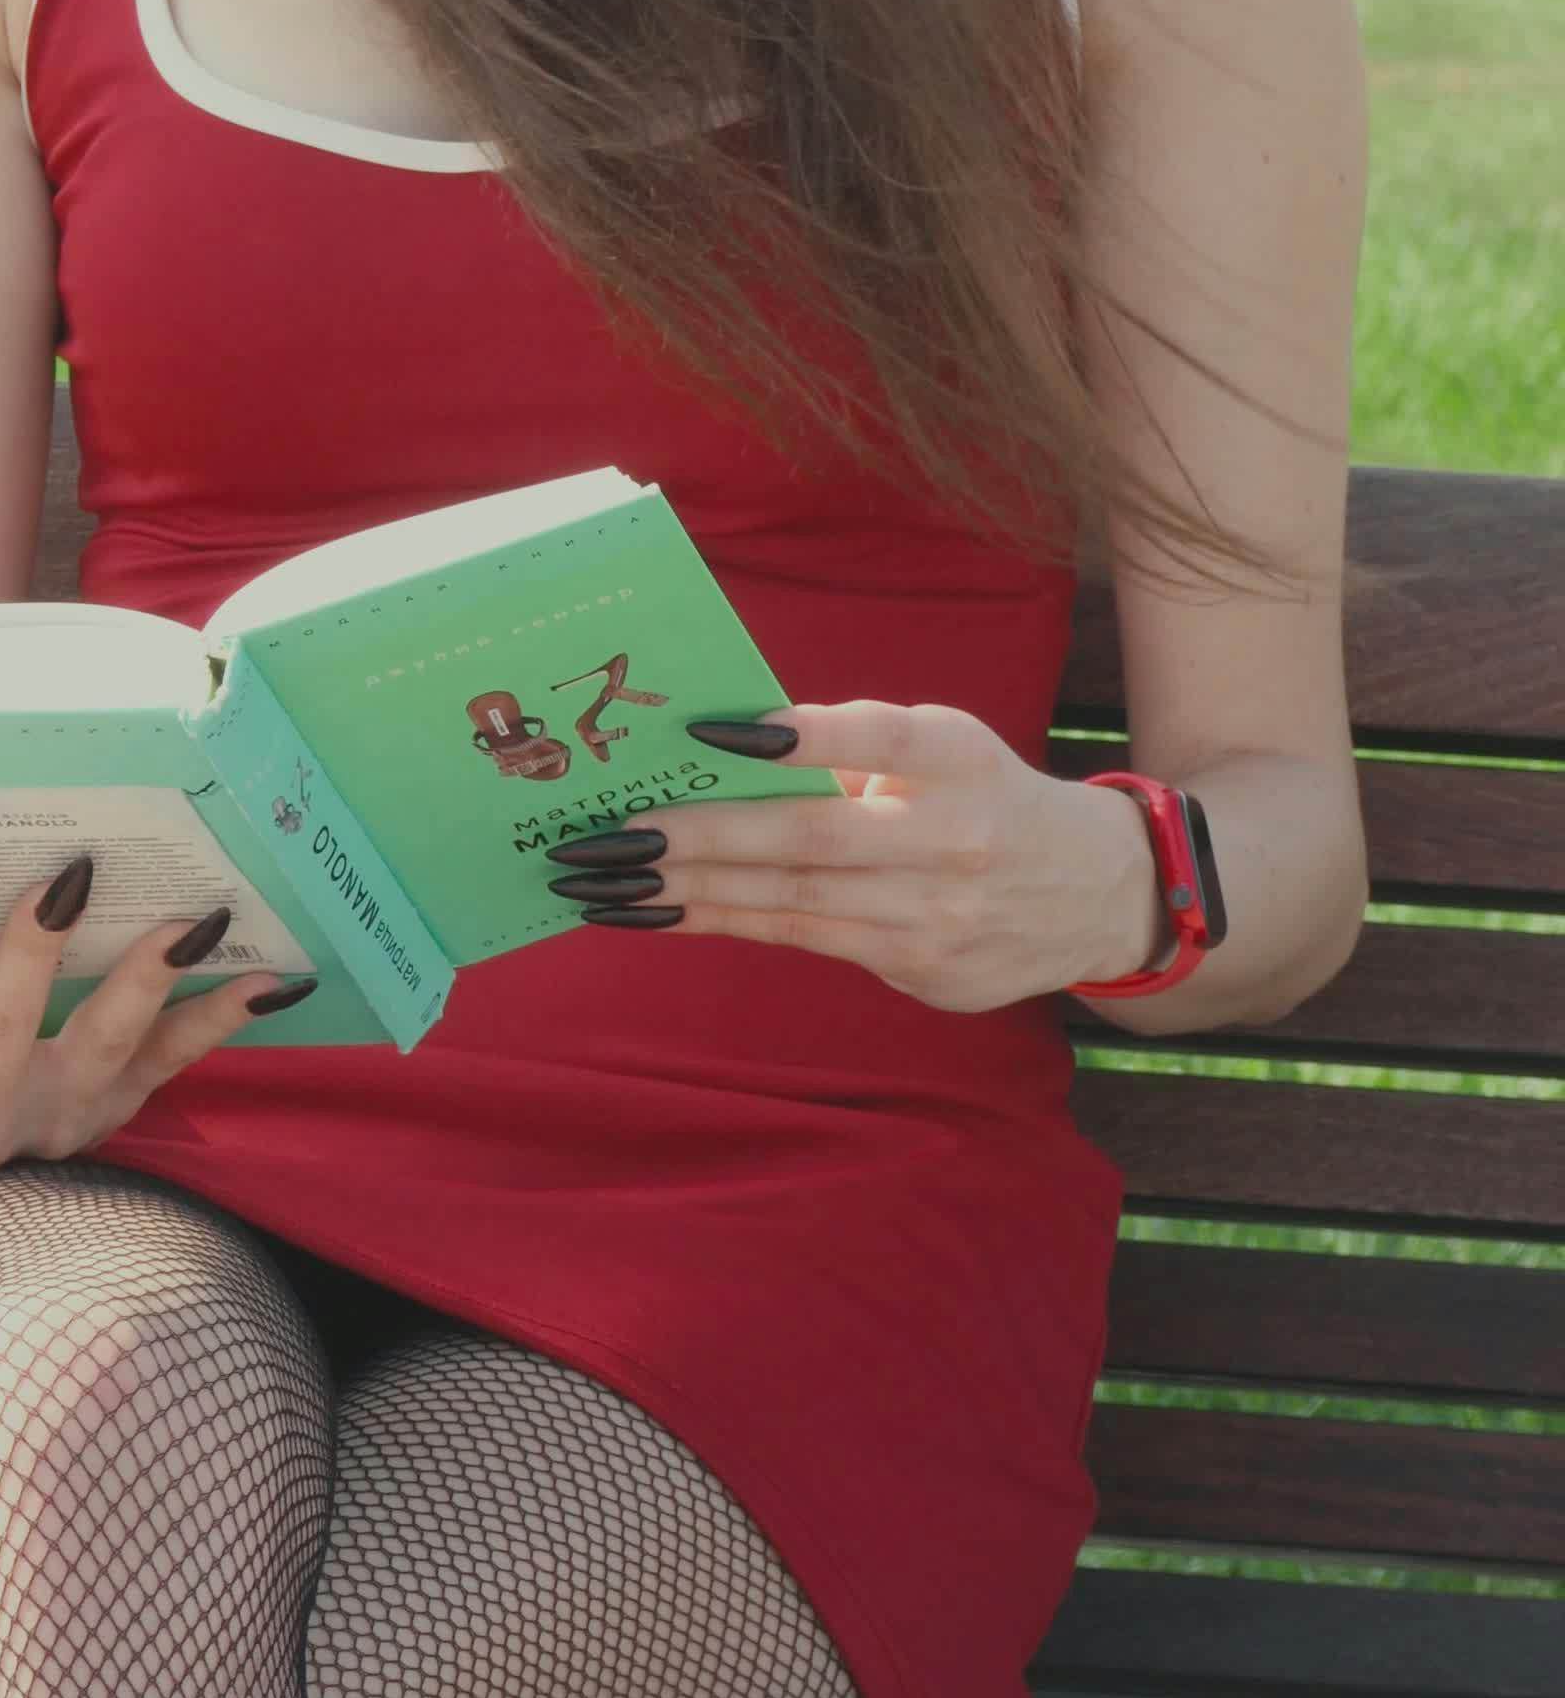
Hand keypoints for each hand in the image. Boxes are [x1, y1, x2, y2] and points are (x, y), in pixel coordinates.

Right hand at [0, 849, 307, 1164]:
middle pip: (4, 1025)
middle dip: (37, 948)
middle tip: (71, 874)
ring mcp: (56, 1118)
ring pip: (106, 1044)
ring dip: (150, 977)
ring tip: (193, 922)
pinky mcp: (117, 1109)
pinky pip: (174, 1058)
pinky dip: (224, 1016)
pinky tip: (273, 980)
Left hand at [567, 701, 1161, 1013]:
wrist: (1095, 893)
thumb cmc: (983, 798)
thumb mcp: (942, 750)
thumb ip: (850, 747)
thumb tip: (719, 745)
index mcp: (959, 757)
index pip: (880, 738)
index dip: (799, 735)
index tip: (708, 728)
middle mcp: (955, 837)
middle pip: (809, 838)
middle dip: (696, 837)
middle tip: (603, 836)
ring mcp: (939, 914)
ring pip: (793, 903)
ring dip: (687, 893)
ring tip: (603, 885)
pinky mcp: (922, 969)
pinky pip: (803, 940)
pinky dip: (722, 923)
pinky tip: (657, 914)